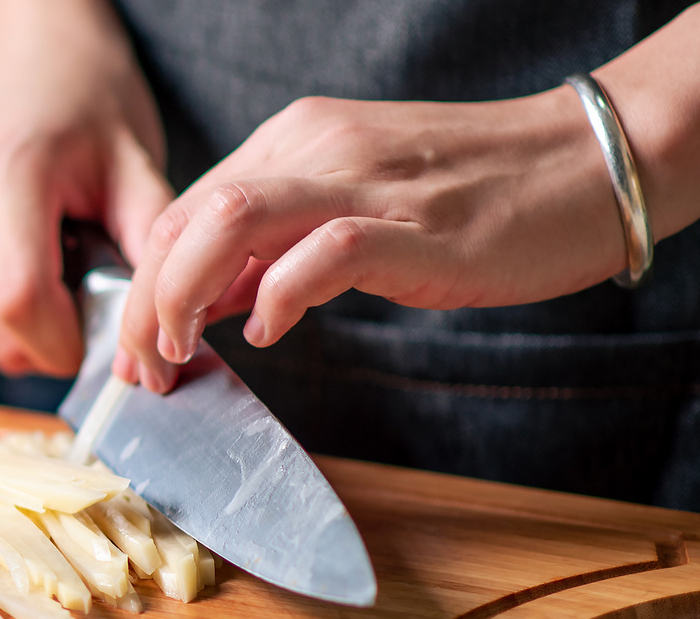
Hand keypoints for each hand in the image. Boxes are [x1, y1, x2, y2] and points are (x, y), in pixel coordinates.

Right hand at [0, 0, 171, 376]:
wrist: (22, 56)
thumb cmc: (82, 100)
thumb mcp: (137, 163)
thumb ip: (147, 248)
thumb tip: (154, 326)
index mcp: (6, 173)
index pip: (20, 301)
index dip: (66, 340)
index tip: (100, 331)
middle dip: (55, 335)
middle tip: (85, 284)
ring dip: (28, 320)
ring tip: (53, 257)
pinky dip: (0, 301)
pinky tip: (20, 249)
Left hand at [115, 88, 629, 389]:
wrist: (586, 161)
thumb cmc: (469, 196)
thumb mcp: (347, 209)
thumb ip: (273, 249)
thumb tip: (210, 303)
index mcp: (292, 144)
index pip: (182, 210)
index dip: (144, 284)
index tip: (140, 346)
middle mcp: (315, 151)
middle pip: (187, 218)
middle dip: (146, 300)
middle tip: (147, 366)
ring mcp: (364, 184)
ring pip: (230, 220)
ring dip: (186, 294)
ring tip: (184, 348)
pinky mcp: (415, 225)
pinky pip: (322, 253)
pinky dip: (279, 296)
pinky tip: (271, 333)